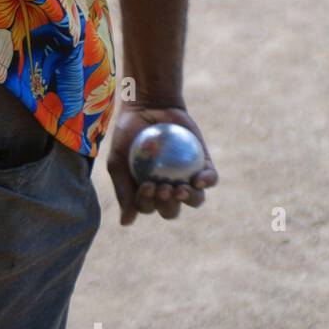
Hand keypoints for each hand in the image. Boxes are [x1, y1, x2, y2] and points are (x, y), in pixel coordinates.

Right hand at [105, 103, 217, 225]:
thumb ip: (122, 191)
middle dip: (168, 204)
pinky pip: (210, 179)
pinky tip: (199, 179)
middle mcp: (168, 189)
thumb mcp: (117, 162)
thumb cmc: (127, 134)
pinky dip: (207, 181)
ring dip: (189, 199)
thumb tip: (127, 223)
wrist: (148, 105)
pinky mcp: (203, 163)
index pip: (149, 207)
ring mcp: (187, 177)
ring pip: (195, 200)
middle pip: (172, 210)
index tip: (147, 184)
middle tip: (163, 187)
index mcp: (146, 193)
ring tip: (182, 188)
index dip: (149, 202)